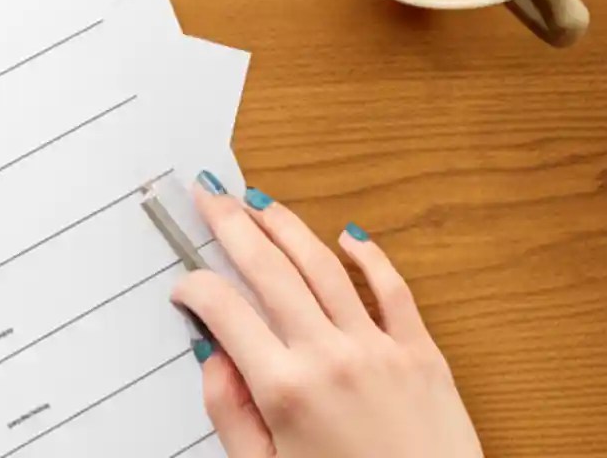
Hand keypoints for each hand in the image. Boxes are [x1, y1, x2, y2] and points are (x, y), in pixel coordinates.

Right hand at [173, 175, 481, 457]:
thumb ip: (230, 412)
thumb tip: (213, 358)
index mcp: (284, 390)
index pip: (224, 310)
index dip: (194, 287)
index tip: (185, 287)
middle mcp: (330, 357)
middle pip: (268, 268)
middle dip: (230, 223)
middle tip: (209, 195)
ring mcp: (379, 349)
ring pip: (323, 265)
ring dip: (286, 224)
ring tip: (259, 201)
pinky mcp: (422, 354)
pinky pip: (392, 289)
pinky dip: (369, 256)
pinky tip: (348, 235)